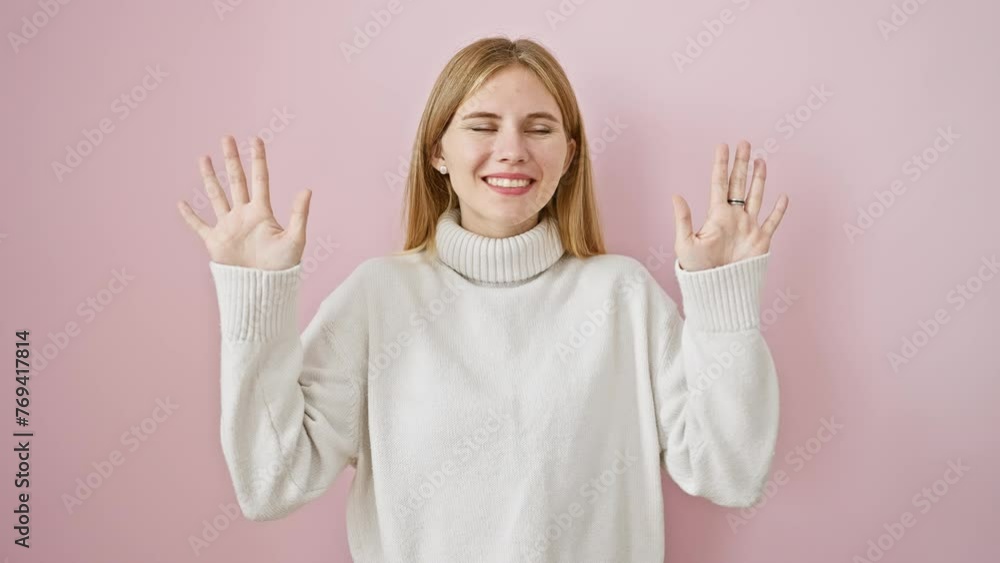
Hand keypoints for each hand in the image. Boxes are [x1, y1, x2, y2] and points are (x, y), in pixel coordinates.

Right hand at [177, 135, 311, 269]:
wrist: (263, 289)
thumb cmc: (283, 267)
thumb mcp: (295, 239)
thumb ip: (299, 214)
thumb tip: (307, 189)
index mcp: (262, 212)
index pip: (259, 179)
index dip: (258, 159)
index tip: (255, 139)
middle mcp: (244, 215)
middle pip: (236, 181)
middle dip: (231, 159)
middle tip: (227, 137)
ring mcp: (228, 227)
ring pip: (216, 196)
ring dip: (210, 177)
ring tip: (203, 157)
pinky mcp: (216, 242)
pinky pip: (200, 225)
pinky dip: (190, 216)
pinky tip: (181, 202)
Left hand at [671, 140, 787, 271]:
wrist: (717, 290)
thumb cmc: (697, 271)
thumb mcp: (684, 244)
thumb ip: (683, 219)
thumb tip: (676, 195)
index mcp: (716, 215)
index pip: (719, 184)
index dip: (721, 165)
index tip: (723, 146)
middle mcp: (733, 217)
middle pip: (739, 184)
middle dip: (741, 164)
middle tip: (744, 143)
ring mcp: (748, 227)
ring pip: (756, 196)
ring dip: (758, 179)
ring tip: (760, 159)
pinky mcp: (761, 240)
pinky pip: (772, 221)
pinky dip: (779, 210)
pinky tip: (783, 196)